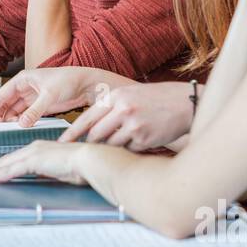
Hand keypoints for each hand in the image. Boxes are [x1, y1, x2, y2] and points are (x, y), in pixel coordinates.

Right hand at [0, 67, 130, 125]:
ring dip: (7, 119)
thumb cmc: (70, 80)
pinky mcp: (40, 105)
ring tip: (2, 130)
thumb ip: (34, 111)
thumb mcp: (50, 96)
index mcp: (23, 79)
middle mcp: (25, 87)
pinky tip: (16, 128)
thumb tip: (21, 123)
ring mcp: (32, 97)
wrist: (88, 84)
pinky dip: (19, 121)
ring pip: (13, 110)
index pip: (1, 95)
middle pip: (5, 103)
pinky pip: (24, 114)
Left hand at [0, 140, 92, 185]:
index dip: (1, 166)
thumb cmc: (82, 166)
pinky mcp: (34, 160)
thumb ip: (49, 173)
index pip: (15, 159)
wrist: (90, 160)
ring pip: (4, 164)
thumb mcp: (61, 171)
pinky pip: (12, 169)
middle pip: (5, 160)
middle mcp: (34, 148)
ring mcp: (33, 153)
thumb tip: (43, 178)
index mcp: (40, 149)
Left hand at [60, 81, 191, 150]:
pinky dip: (130, 149)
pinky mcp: (144, 139)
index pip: (86, 118)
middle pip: (95, 135)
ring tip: (122, 142)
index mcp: (115, 97)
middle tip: (89, 149)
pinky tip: (140, 141)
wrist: (185, 103)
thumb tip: (90, 129)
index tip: (61, 143)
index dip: (72, 133)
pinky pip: (128, 150)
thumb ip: (110, 108)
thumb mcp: (130, 95)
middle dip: (91, 144)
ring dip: (112, 147)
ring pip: (111, 145)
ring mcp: (133, 125)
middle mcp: (122, 110)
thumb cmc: (156, 99)